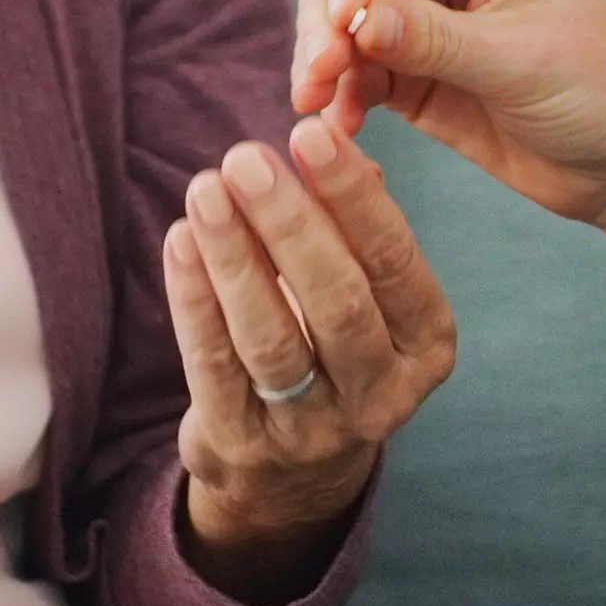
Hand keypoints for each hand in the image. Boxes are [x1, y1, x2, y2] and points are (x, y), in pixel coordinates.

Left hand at [164, 117, 457, 600]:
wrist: (294, 473)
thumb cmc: (334, 346)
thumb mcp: (366, 292)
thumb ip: (353, 224)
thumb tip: (337, 143)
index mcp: (425, 344)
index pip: (393, 261)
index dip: (352, 195)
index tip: (311, 132)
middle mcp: (381, 395)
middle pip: (336, 301)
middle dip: (288, 222)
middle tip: (245, 158)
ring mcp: (312, 431)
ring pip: (271, 337)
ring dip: (233, 256)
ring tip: (205, 190)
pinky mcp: (243, 446)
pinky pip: (214, 365)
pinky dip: (194, 299)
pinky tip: (180, 241)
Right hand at [292, 0, 605, 230]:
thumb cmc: (603, 87)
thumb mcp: (520, 59)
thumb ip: (433, 39)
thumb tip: (353, 25)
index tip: (343, 21)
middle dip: (324, 12)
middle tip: (318, 74)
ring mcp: (422, 9)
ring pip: (336, 12)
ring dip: (320, 56)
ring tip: (317, 105)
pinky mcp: (408, 66)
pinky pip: (350, 67)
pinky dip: (337, 93)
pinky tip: (342, 127)